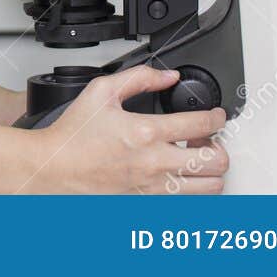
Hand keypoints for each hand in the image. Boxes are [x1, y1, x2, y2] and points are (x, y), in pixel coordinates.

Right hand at [24, 66, 228, 193]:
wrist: (56, 167)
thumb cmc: (74, 134)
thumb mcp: (102, 91)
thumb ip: (139, 77)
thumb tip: (167, 76)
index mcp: (145, 132)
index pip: (201, 125)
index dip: (217, 117)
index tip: (216, 115)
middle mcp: (155, 163)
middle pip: (216, 161)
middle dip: (219, 146)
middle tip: (207, 138)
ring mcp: (154, 186)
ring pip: (209, 186)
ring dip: (210, 169)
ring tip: (195, 157)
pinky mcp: (148, 200)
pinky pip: (187, 199)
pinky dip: (192, 186)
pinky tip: (178, 172)